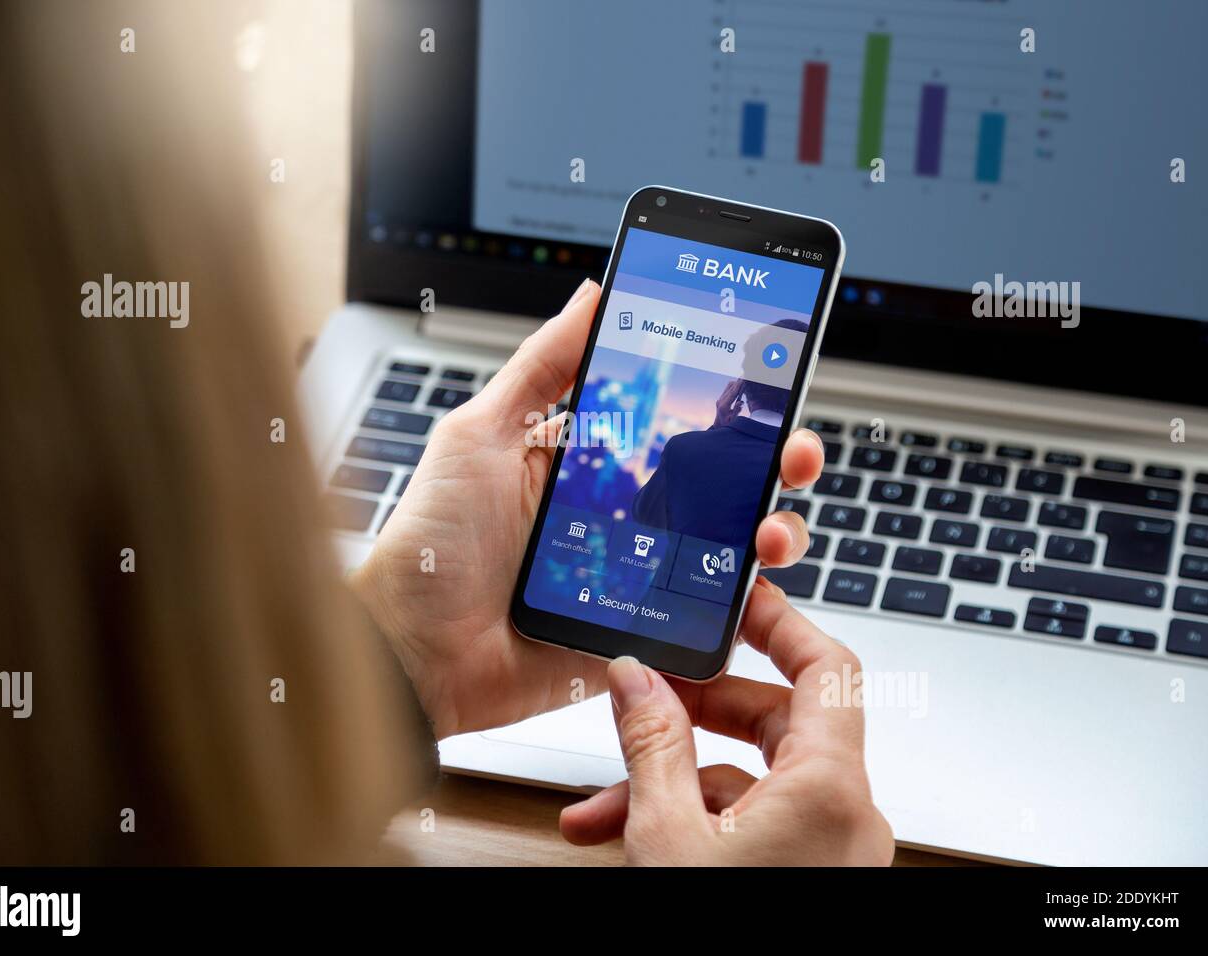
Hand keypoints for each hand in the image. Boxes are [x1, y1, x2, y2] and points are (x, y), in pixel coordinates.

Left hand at [352, 279, 825, 738]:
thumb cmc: (431, 543)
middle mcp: (617, 511)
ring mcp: (632, 572)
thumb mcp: (480, 434)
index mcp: (585, 458)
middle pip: (718, 481)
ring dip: (770, 530)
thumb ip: (542, 367)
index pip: (673, 419)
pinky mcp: (636, 629)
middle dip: (773, 462)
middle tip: (794, 453)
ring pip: (727, 546)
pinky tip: (752, 586)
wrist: (412, 654)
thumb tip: (593, 292)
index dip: (725, 404)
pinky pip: (704, 614)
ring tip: (770, 529)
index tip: (767, 383)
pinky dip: (741, 602)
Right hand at [559, 580, 894, 865]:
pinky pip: (751, 822)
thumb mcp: (669, 837)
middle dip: (697, 708)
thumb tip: (636, 678)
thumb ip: (651, 743)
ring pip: (751, 778)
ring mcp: (828, 847)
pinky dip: (691, 818)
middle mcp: (844, 813)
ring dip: (673, 777)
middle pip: (778, 719)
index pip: (828, 667)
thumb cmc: (728, 940)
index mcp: (830, 788)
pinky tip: (623, 830)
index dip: (781, 621)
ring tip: (602, 801)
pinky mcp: (806, 873)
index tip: (736, 595)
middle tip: (645, 691)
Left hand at [711, 378, 743, 428]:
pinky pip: (728, 389)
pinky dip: (734, 386)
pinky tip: (740, 385)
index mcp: (723, 406)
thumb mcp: (733, 420)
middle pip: (730, 388)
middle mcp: (720, 401)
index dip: (738, 386)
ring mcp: (720, 399)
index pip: (732, 393)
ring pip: (728, 387)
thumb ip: (736, 411)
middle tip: (745, 376)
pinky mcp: (721, 398)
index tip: (743, 380)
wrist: (718, 426)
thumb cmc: (727, 425)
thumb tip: (740, 402)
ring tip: (743, 380)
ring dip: (736, 383)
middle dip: (738, 382)